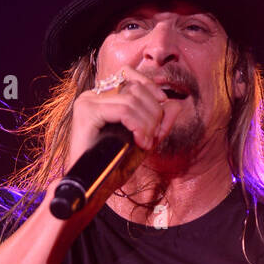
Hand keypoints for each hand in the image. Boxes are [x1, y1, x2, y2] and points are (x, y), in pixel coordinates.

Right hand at [65, 64, 180, 167]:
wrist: (91, 188)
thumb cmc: (112, 169)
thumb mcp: (142, 144)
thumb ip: (159, 125)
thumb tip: (176, 104)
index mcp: (101, 98)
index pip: (129, 75)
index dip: (151, 86)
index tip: (164, 105)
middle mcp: (92, 95)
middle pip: (135, 87)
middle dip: (153, 112)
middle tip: (152, 138)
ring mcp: (88, 102)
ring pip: (132, 99)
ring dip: (147, 122)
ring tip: (145, 143)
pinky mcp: (87, 112)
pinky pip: (123, 110)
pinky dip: (137, 125)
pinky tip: (139, 142)